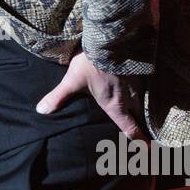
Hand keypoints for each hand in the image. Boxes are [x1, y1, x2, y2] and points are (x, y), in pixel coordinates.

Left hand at [35, 51, 149, 140]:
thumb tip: (41, 111)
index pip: (129, 128)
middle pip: (139, 115)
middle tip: (148, 135)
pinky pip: (145, 85)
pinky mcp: (141, 70)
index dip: (138, 140)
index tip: (146, 151)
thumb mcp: (72, 81)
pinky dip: (144, 89)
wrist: (111, 39)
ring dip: (143, 106)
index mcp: (115, 105)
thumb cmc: (92, 63)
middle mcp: (130, 98)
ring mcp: (138, 84)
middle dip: (143, 124)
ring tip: (143, 111)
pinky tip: (138, 85)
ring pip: (143, 100)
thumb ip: (58, 97)